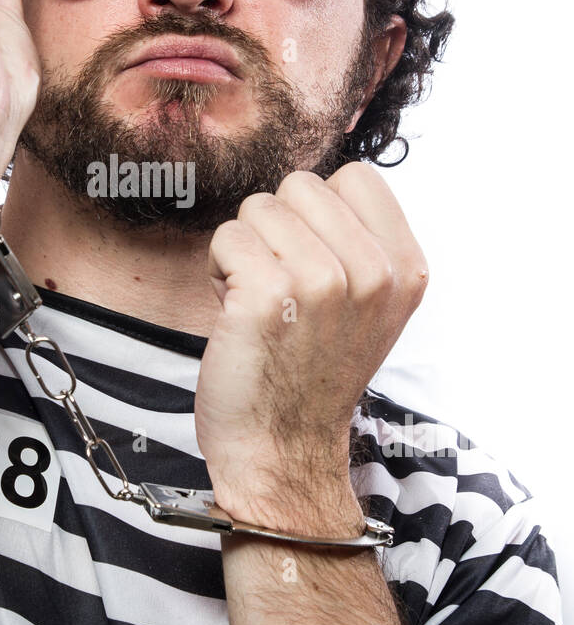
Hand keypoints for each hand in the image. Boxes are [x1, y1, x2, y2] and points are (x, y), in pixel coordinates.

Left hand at [194, 164, 428, 529]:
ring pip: (257, 207)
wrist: (281, 448)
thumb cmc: (312, 370)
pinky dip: (217, 272)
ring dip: (245, 251)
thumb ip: (361, 241)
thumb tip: (322, 181)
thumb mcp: (371, 305)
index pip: (356, 175)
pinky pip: (225, 238)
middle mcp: (374, 273)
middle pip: (300, 184)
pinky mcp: (268, 294)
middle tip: (282, 288)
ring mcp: (322, 282)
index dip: (319, 211)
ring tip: (261, 303)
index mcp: (406, 268)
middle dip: (277, 228)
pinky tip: (236, 314)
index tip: (315, 262)